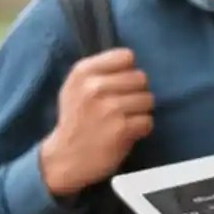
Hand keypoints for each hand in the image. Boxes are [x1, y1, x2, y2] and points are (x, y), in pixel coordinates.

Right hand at [40, 48, 152, 195]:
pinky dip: (142, 128)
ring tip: (123, 120)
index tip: (119, 84)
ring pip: (148, 99)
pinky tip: (126, 133)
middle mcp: (95, 87)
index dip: (128, 71)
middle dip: (137, 92)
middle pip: (141, 78)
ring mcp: (109, 108)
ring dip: (140, 112)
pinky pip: (148, 121)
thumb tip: (132, 60)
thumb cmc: (76, 119)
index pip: (126, 56)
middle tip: (123, 106)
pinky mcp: (122, 129)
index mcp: (83, 72)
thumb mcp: (76, 87)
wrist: (65, 158)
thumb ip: (100, 70)